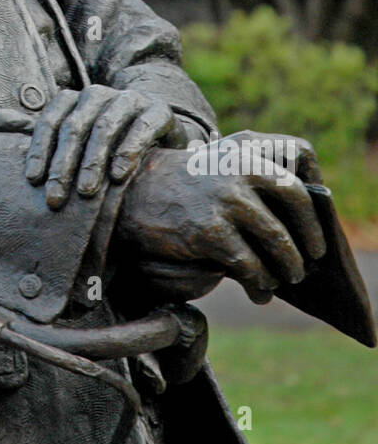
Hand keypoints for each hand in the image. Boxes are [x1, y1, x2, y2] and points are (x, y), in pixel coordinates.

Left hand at [0, 85, 188, 209]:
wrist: (158, 133)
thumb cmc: (104, 142)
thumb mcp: (68, 137)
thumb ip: (32, 131)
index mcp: (75, 100)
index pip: (51, 119)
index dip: (39, 148)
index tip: (32, 180)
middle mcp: (100, 95)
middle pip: (75, 125)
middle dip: (63, 163)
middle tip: (55, 197)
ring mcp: (131, 100)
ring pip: (105, 126)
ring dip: (93, 161)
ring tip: (85, 192)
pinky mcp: (158, 111)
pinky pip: (142, 127)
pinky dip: (129, 149)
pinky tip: (119, 175)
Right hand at [115, 132, 326, 303]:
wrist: (128, 197)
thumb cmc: (178, 190)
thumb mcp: (216, 170)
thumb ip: (251, 186)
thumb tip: (294, 231)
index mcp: (244, 152)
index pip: (295, 184)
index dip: (310, 218)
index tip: (315, 241)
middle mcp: (239, 169)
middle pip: (294, 209)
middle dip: (304, 244)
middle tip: (303, 267)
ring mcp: (225, 199)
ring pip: (276, 243)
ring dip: (284, 270)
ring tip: (280, 283)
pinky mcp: (209, 230)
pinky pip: (250, 265)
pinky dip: (258, 283)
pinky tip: (257, 291)